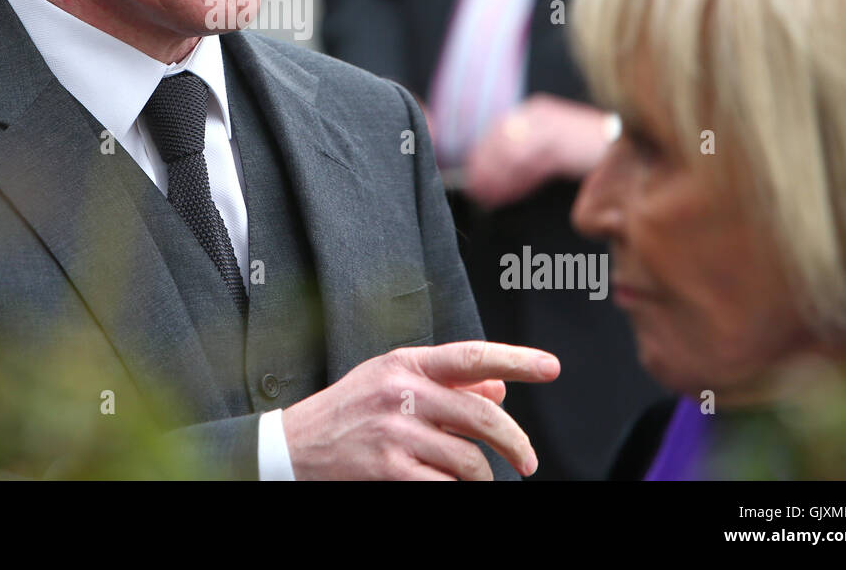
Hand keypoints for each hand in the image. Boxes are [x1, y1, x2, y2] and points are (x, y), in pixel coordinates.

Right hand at [281, 340, 559, 479]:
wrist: (294, 448)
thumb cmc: (348, 412)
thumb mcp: (391, 383)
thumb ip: (446, 383)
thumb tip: (499, 385)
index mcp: (405, 363)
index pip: (470, 355)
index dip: (516, 358)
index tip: (551, 367)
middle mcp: (401, 391)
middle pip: (482, 414)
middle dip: (515, 443)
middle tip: (527, 461)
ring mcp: (394, 431)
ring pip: (469, 458)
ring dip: (482, 477)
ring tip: (478, 480)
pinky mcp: (388, 469)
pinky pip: (445, 485)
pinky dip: (456, 489)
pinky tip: (449, 485)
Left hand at [463, 94, 611, 209]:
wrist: (633, 146)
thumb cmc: (591, 150)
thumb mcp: (555, 143)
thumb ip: (529, 152)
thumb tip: (495, 171)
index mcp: (536, 111)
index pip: (498, 130)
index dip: (482, 154)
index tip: (472, 175)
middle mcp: (539, 114)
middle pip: (500, 141)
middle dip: (485, 168)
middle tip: (476, 191)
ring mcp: (550, 127)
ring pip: (511, 154)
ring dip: (497, 179)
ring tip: (487, 197)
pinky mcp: (561, 143)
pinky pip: (528, 165)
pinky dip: (514, 182)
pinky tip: (506, 195)